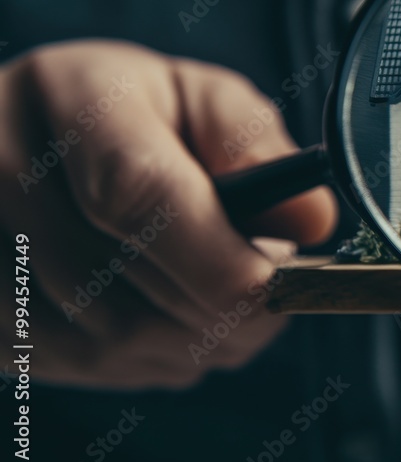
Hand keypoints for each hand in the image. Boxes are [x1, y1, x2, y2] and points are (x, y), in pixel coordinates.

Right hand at [0, 41, 335, 387]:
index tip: (278, 279)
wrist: (22, 134)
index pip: (136, 193)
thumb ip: (253, 143)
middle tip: (270, 280)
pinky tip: (173, 309)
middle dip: (224, 305)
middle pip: (127, 290)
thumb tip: (309, 218)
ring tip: (225, 288)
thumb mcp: (197, 94)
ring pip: (112, 343)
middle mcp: (6, 173)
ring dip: (196, 335)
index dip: (216, 257)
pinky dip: (153, 352)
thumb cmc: (126, 111)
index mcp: (71, 97)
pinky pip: (88, 367)